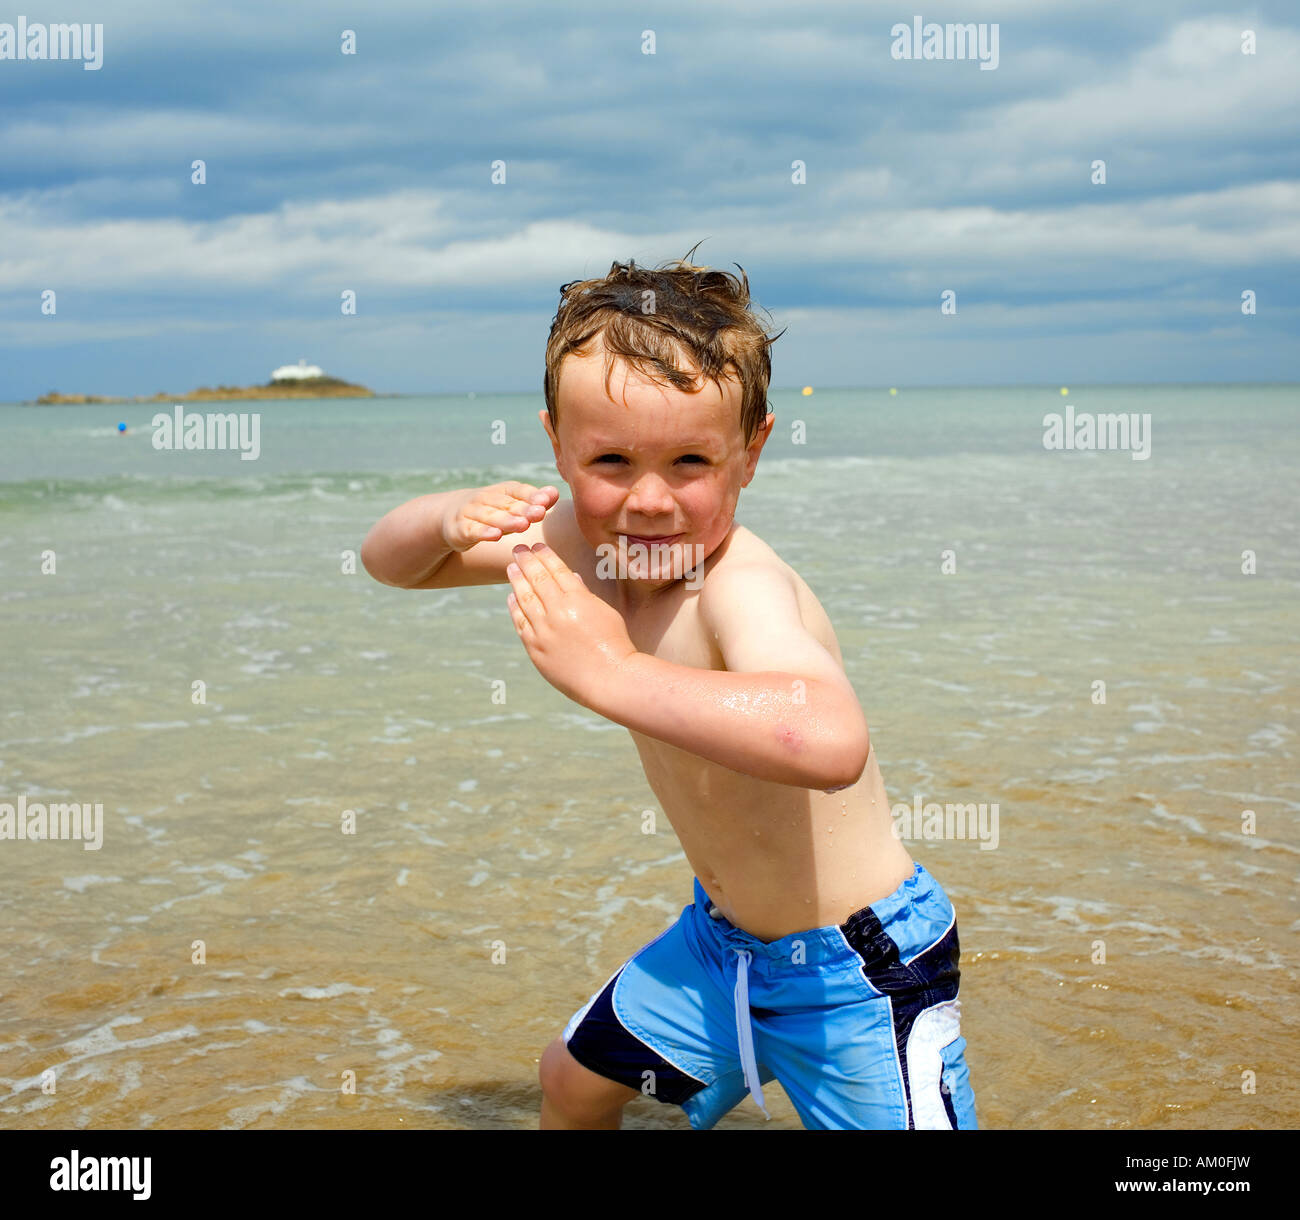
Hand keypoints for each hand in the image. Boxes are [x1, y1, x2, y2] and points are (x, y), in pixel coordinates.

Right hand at [442, 482, 558, 552]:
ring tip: (523, 524)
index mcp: (501, 491)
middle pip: (507, 504)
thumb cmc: (492, 513)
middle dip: (524, 508)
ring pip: (491, 516)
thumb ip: (534, 502)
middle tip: (540, 513)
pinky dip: (483, 532)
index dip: (532, 495)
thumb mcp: (512, 505)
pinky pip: (473, 530)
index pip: (518, 490)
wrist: (450, 516)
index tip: (546, 501)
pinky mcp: (460, 529)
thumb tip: (554, 493)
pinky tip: (495, 536)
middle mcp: (485, 498)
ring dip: (507, 520)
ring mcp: (471, 513)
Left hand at [505, 543, 636, 707]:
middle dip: (525, 561)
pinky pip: (520, 624)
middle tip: (517, 549)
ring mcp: (543, 631)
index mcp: (577, 599)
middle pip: (536, 579)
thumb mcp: (605, 612)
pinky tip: (511, 598)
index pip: (556, 570)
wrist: (609, 679)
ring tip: (511, 568)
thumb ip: (585, 595)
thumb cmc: (615, 644)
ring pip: (524, 599)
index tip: (536, 545)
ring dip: (516, 581)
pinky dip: (514, 608)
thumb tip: (571, 578)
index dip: (544, 555)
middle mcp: (557, 612)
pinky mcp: (535, 649)